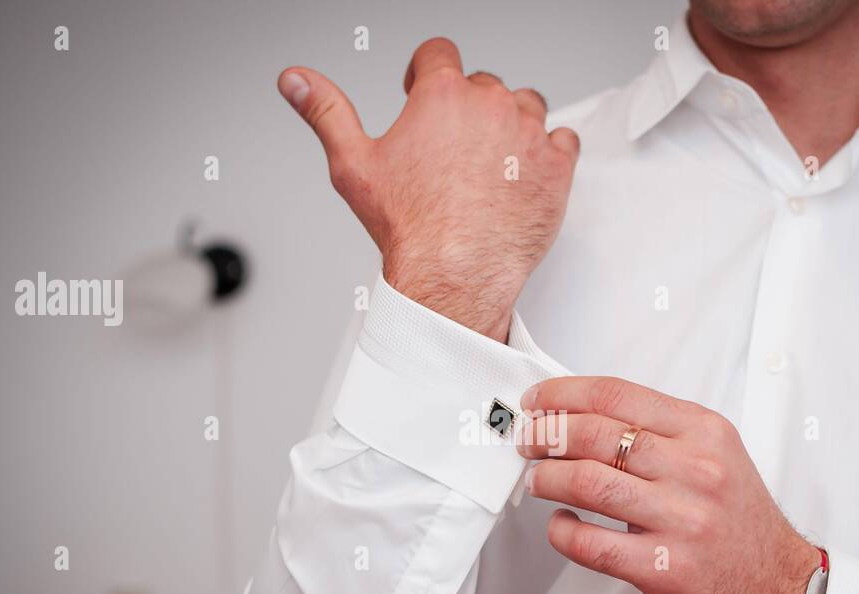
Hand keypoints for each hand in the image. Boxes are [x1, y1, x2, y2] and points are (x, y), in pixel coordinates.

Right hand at [277, 40, 579, 340]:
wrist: (454, 275)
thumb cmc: (409, 227)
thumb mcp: (353, 164)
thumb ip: (325, 111)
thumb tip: (295, 79)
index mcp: (442, 95)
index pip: (439, 54)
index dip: (426, 74)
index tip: (423, 97)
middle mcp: (490, 104)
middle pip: (483, 84)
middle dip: (467, 108)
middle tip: (453, 149)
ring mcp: (528, 133)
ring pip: (526, 106)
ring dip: (511, 125)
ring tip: (490, 163)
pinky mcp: (557, 166)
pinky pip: (564, 140)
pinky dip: (547, 153)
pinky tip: (525, 175)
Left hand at [518, 376, 820, 593]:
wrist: (781, 590)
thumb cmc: (741, 525)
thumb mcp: (717, 456)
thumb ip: (661, 433)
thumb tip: (586, 416)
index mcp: (704, 434)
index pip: (618, 396)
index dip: (564, 394)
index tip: (538, 400)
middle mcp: (695, 471)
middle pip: (595, 434)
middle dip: (546, 434)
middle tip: (529, 442)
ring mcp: (682, 520)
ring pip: (588, 482)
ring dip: (547, 478)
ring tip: (538, 480)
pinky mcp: (666, 568)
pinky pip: (592, 544)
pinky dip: (562, 531)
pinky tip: (561, 524)